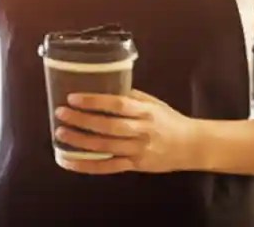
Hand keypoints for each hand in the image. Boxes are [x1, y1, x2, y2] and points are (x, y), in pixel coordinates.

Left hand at [54, 90, 201, 174]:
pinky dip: (87, 165)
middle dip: (82, 120)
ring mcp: (138, 150)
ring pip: (106, 147)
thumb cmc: (168, 120)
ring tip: (61, 134)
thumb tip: (100, 85)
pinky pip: (108, 167)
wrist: (192, 146)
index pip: (117, 104)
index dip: (94, 101)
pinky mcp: (136, 166)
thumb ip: (128, 96)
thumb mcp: (152, 103)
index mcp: (145, 112)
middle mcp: (141, 131)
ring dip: (80, 141)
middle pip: (108, 126)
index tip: (73, 97)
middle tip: (61, 113)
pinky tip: (69, 161)